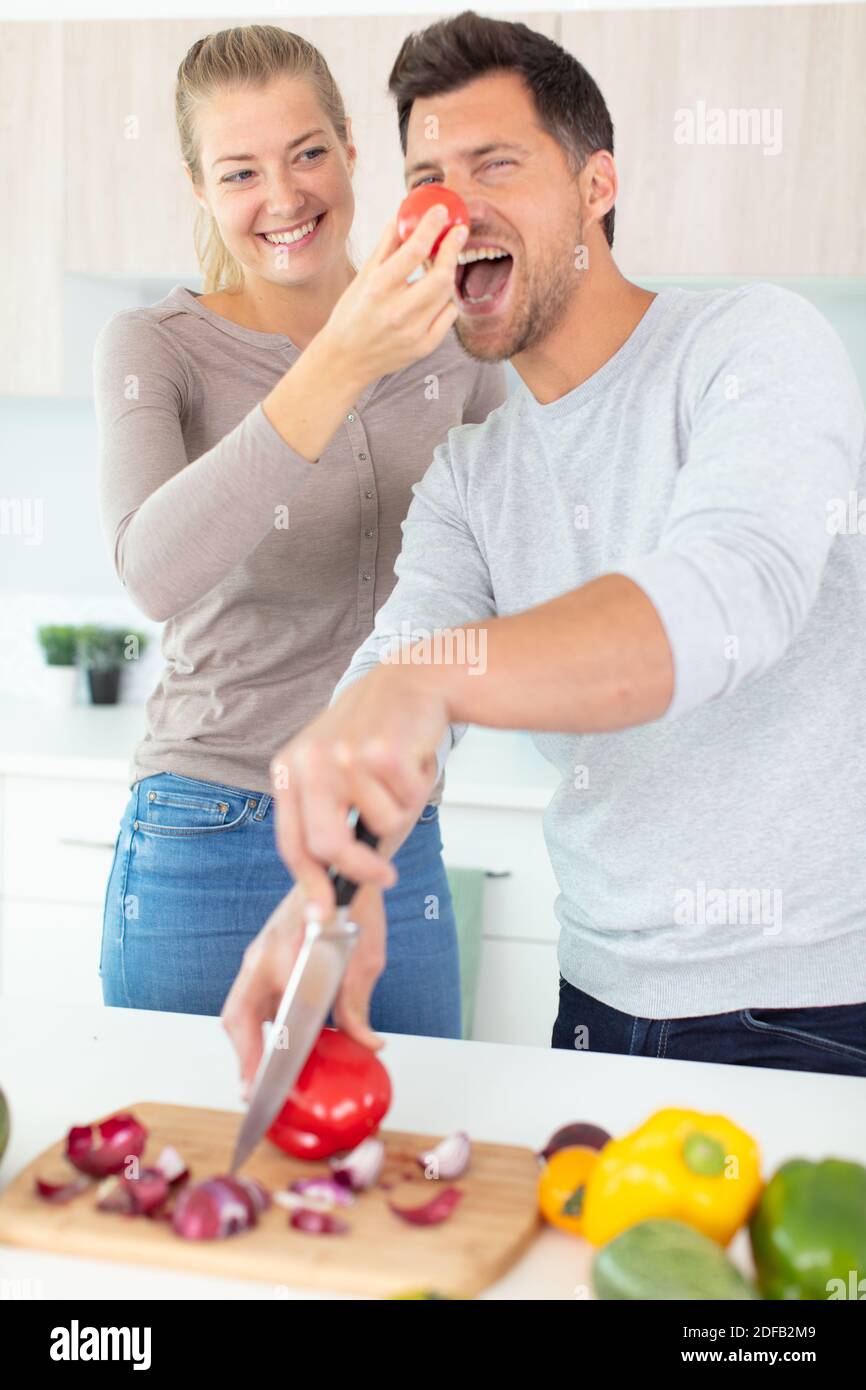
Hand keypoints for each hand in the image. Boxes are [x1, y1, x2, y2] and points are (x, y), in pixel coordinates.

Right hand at [222, 880, 387, 1093]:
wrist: (341, 870)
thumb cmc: (354, 908)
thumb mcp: (366, 960)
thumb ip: (358, 1006)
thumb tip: (369, 1043)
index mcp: (287, 956)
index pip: (271, 1017)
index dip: (265, 1056)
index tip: (269, 1082)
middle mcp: (264, 955)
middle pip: (237, 1017)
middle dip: (243, 1057)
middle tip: (253, 1090)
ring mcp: (258, 954)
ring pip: (240, 1008)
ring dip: (247, 1043)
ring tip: (259, 1077)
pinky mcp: (262, 955)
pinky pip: (252, 996)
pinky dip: (259, 1024)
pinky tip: (274, 1046)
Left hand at [270, 663, 448, 913]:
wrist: (412, 680)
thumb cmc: (378, 733)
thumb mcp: (340, 774)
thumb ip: (336, 825)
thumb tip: (342, 887)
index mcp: (290, 771)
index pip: (292, 843)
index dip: (310, 884)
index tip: (325, 912)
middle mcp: (309, 763)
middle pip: (327, 845)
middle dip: (361, 870)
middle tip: (385, 875)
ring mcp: (344, 756)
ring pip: (380, 824)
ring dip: (402, 811)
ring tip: (401, 779)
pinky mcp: (381, 751)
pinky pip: (408, 801)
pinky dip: (419, 789)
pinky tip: (413, 759)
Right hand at [319, 204, 467, 383]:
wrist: (345, 360)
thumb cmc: (352, 314)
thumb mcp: (363, 276)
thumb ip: (386, 247)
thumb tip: (402, 215)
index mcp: (378, 289)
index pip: (413, 252)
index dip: (431, 227)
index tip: (441, 211)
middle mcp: (397, 312)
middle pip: (440, 275)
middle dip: (453, 249)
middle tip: (459, 232)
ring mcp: (413, 332)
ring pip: (447, 294)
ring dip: (447, 274)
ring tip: (441, 263)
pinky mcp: (424, 347)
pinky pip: (448, 315)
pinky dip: (446, 301)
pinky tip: (435, 297)